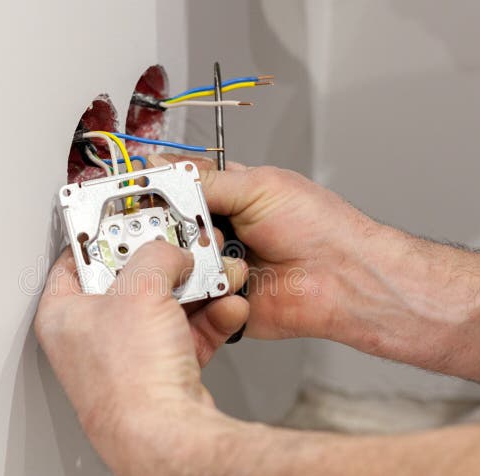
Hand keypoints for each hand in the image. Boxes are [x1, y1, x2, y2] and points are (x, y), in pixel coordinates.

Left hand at [34, 241, 247, 475]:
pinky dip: (210, 318)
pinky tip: (227, 306)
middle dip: (164, 262)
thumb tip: (169, 251)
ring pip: (164, 307)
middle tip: (182, 242)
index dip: (103, 232)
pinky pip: (187, 333)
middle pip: (129, 281)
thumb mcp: (140, 290)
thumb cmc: (130, 379)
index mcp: (64, 315)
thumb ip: (155, 256)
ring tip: (215, 271)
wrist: (168, 438)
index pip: (75, 258)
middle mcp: (92, 337)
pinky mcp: (162, 373)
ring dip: (195, 288)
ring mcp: (129, 357)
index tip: (127, 215)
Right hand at [150, 155, 385, 343]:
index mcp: (229, 196)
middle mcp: (219, 232)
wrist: (341, 279)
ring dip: (188, 257)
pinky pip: (189, 295)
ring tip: (212, 254)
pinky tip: (215, 280)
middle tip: (175, 227)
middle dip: (169, 227)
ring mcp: (217, 266)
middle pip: (168, 226)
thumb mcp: (260, 187)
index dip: (158, 189)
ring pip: (173, 261)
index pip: (178, 187)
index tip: (138, 191)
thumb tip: (165, 171)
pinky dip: (196, 288)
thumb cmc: (320, 228)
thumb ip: (207, 180)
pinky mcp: (218, 300)